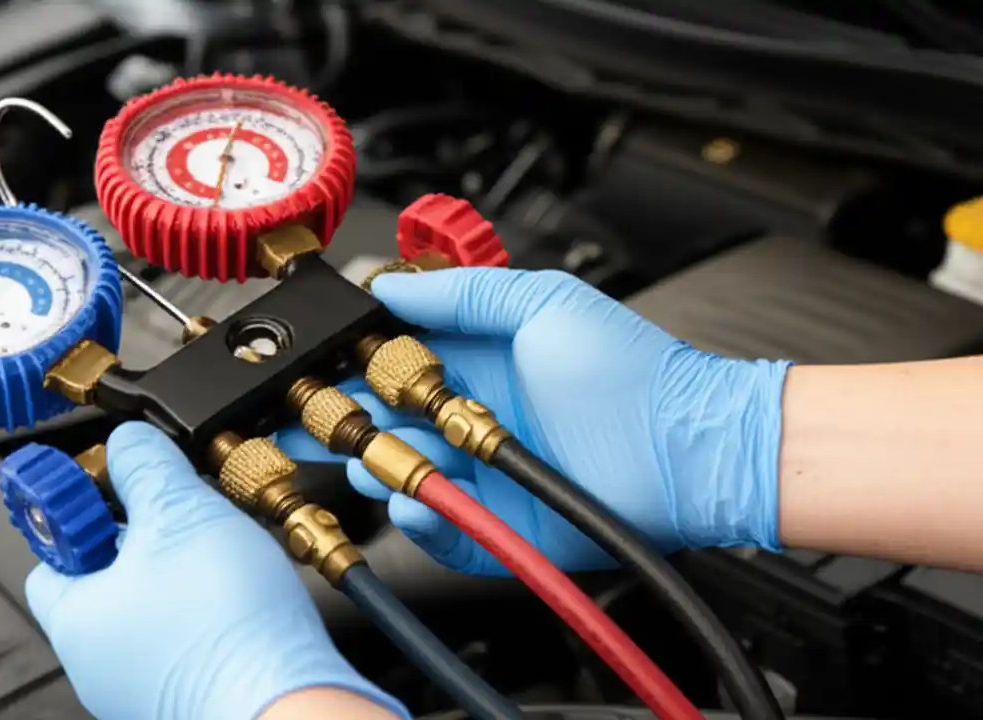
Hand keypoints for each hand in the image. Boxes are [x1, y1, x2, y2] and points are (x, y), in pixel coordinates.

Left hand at [25, 422, 407, 719]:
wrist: (287, 701)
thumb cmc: (226, 627)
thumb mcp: (181, 512)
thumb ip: (147, 467)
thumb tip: (128, 442)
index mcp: (75, 620)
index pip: (48, 554)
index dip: (79, 510)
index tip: (107, 484)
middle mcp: (99, 663)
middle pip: (105, 578)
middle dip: (143, 538)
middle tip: (177, 513)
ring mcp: (143, 686)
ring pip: (150, 608)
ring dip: (180, 574)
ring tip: (218, 553)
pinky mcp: (189, 696)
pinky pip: (185, 639)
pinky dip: (207, 612)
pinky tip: (239, 595)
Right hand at [280, 268, 789, 574]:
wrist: (684, 452)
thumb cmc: (628, 374)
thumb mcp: (541, 303)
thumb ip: (461, 293)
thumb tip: (386, 283)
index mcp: (472, 358)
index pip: (387, 356)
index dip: (348, 359)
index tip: (317, 359)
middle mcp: (465, 413)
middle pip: (378, 416)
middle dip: (339, 416)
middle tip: (310, 416)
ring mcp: (475, 470)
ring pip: (393, 471)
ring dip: (371, 465)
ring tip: (373, 457)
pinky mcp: (489, 524)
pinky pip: (432, 528)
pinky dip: (413, 517)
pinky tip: (414, 498)